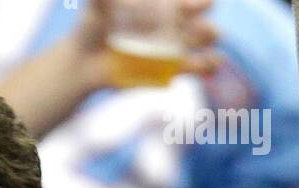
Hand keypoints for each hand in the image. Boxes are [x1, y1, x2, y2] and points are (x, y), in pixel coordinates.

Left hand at [76, 0, 219, 81]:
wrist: (84, 61)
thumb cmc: (91, 26)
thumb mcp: (97, 4)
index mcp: (160, 2)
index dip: (192, 1)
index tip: (184, 6)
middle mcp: (170, 20)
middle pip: (197, 14)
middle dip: (202, 15)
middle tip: (199, 23)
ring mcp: (172, 45)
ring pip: (199, 39)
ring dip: (208, 38)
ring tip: (210, 40)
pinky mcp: (169, 69)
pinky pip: (193, 67)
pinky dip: (206, 67)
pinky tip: (214, 65)